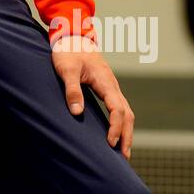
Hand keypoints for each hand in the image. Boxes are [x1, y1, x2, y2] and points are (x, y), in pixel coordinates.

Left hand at [50, 34, 135, 159]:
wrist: (72, 35)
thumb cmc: (68, 51)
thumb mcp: (66, 69)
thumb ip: (72, 89)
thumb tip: (77, 112)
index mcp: (106, 82)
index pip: (118, 110)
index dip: (116, 128)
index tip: (111, 143)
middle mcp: (112, 85)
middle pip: (128, 114)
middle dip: (127, 136)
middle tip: (124, 157)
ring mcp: (111, 86)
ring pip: (126, 111)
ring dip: (126, 131)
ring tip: (123, 151)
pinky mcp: (106, 88)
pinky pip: (119, 108)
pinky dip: (121, 123)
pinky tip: (116, 133)